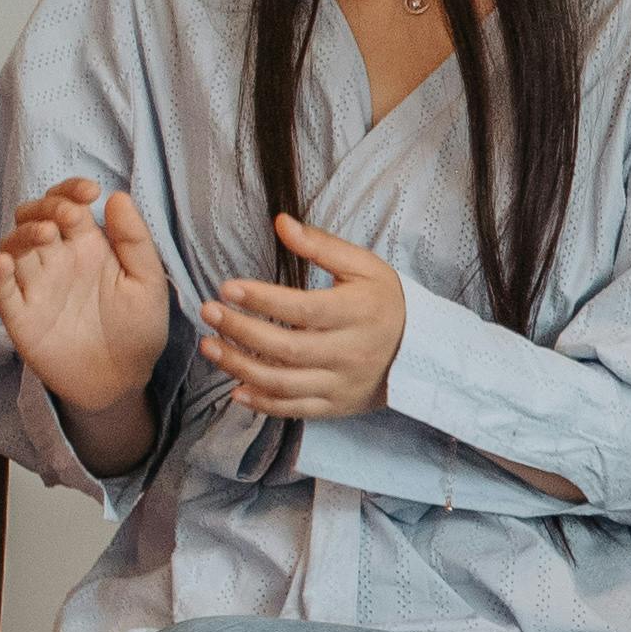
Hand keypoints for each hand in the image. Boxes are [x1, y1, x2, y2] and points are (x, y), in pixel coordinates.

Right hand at [0, 180, 169, 416]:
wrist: (123, 380)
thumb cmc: (137, 329)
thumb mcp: (148, 283)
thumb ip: (134, 241)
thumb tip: (116, 196)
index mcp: (87, 246)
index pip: (68, 204)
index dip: (71, 190)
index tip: (91, 191)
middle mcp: (56, 260)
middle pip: (34, 217)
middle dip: (46, 208)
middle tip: (68, 216)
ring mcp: (36, 286)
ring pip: (13, 246)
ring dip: (23, 234)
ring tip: (47, 235)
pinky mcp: (21, 316)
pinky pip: (1, 290)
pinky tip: (5, 264)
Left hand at [199, 214, 410, 422]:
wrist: (421, 352)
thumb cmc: (385, 302)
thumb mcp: (363, 266)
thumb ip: (321, 245)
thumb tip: (281, 222)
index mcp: (358, 314)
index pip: (303, 309)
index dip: (262, 300)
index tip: (227, 288)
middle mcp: (350, 353)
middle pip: (287, 348)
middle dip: (242, 331)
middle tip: (209, 313)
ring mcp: (342, 384)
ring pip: (284, 382)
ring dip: (240, 367)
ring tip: (209, 347)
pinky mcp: (336, 406)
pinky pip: (294, 409)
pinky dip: (262, 403)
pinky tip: (235, 389)